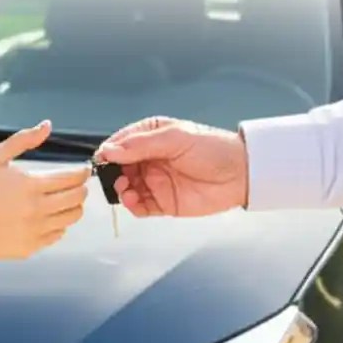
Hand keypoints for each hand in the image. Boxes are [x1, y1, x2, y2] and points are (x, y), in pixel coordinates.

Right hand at [0, 121, 90, 259]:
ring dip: (73, 207)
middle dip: (82, 189)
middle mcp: (35, 211)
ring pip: (70, 219)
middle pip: (77, 199)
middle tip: (78, 184)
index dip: (82, 173)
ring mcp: (33, 232)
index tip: (83, 170)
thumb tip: (46, 125)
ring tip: (65, 200)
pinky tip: (48, 217)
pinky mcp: (28, 249)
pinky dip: (58, 225)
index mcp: (30, 186)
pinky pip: (56, 236)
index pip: (72, 179)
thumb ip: (23, 140)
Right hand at [94, 116, 248, 217]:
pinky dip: (132, 206)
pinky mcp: (163, 203)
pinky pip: (140, 206)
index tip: (102, 158)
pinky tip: (133, 201)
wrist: (240, 174)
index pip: (121, 143)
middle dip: (112, 172)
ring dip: (120, 190)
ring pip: (126, 187)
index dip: (110, 150)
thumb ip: (141, 145)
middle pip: (119, 167)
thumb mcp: (175, 139)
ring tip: (125, 189)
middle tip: (112, 176)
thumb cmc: (212, 148)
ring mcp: (155, 181)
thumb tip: (110, 150)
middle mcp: (149, 159)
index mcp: (151, 136)